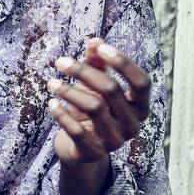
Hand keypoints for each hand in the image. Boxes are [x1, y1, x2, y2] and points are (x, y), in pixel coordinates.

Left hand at [46, 36, 151, 166]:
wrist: (79, 149)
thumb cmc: (91, 111)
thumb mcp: (95, 87)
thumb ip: (97, 64)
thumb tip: (94, 40)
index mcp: (139, 107)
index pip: (142, 82)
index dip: (123, 62)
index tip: (100, 46)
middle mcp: (132, 125)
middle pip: (111, 90)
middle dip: (83, 71)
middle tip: (60, 62)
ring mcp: (115, 141)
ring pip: (93, 107)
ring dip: (69, 91)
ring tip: (51, 82)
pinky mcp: (94, 153)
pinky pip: (77, 131)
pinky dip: (62, 114)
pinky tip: (51, 102)